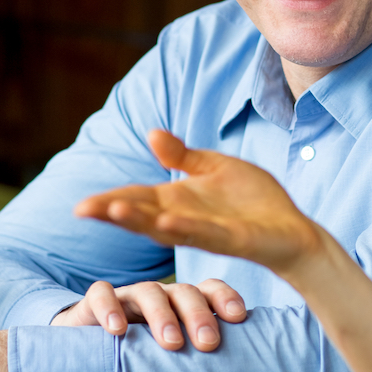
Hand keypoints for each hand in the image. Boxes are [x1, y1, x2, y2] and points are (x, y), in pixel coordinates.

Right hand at [50, 278, 246, 350]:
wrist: (83, 348)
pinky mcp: (92, 303)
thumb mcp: (169, 359)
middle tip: (208, 343)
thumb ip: (195, 366)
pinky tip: (116, 329)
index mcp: (183, 305)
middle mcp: (160, 296)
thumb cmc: (139, 356)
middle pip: (185, 292)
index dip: (225, 298)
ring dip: (162, 315)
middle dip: (199, 315)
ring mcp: (128, 297)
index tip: (238, 318)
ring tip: (171, 343)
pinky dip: (110, 307)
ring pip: (149, 292)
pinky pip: (101, 294)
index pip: (209, 290)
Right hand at [74, 131, 326, 277]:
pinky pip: (204, 232)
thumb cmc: (252, 201)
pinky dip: (185, 225)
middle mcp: (184, 218)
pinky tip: (168, 219)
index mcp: (177, 199)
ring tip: (113, 210)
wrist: (291, 228)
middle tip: (81, 210)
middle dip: (113, 212)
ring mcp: (205, 230)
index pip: (136, 199)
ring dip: (140, 219)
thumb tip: (151, 133)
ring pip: (165, 226)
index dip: (108, 200)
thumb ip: (183, 155)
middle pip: (142, 214)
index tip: (79, 205)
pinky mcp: (231, 239)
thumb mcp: (213, 168)